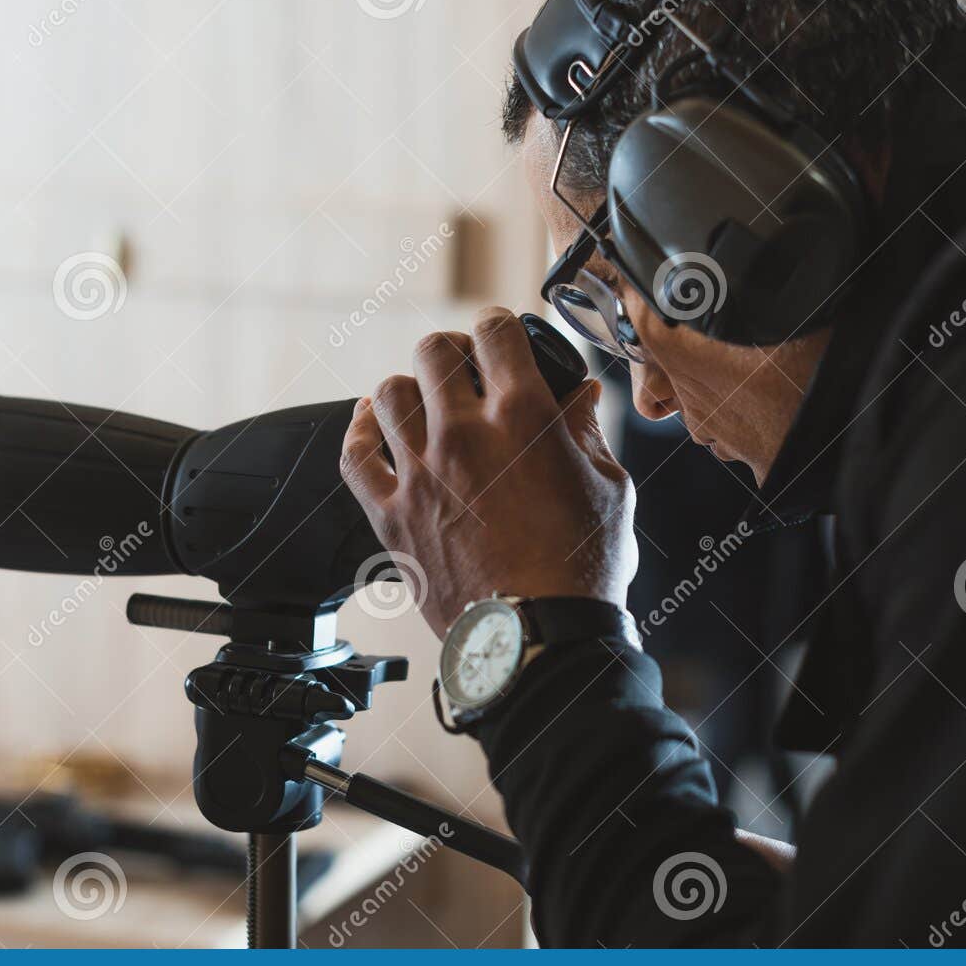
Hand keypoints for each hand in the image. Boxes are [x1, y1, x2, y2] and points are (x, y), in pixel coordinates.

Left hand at [340, 307, 636, 637]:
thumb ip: (589, 431)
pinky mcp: (392, 515)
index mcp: (523, 418)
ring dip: (411, 390)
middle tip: (467, 371)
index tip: (502, 339)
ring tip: (428, 404)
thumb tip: (582, 395)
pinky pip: (355, 454)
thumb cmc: (582, 571)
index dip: (499, 327)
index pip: (495, 332)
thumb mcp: (610, 489)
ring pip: (389, 394)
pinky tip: (376, 427)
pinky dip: (362, 432)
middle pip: (434, 352)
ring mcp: (421, 474)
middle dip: (453, 352)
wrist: (538, 637)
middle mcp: (464, 435)